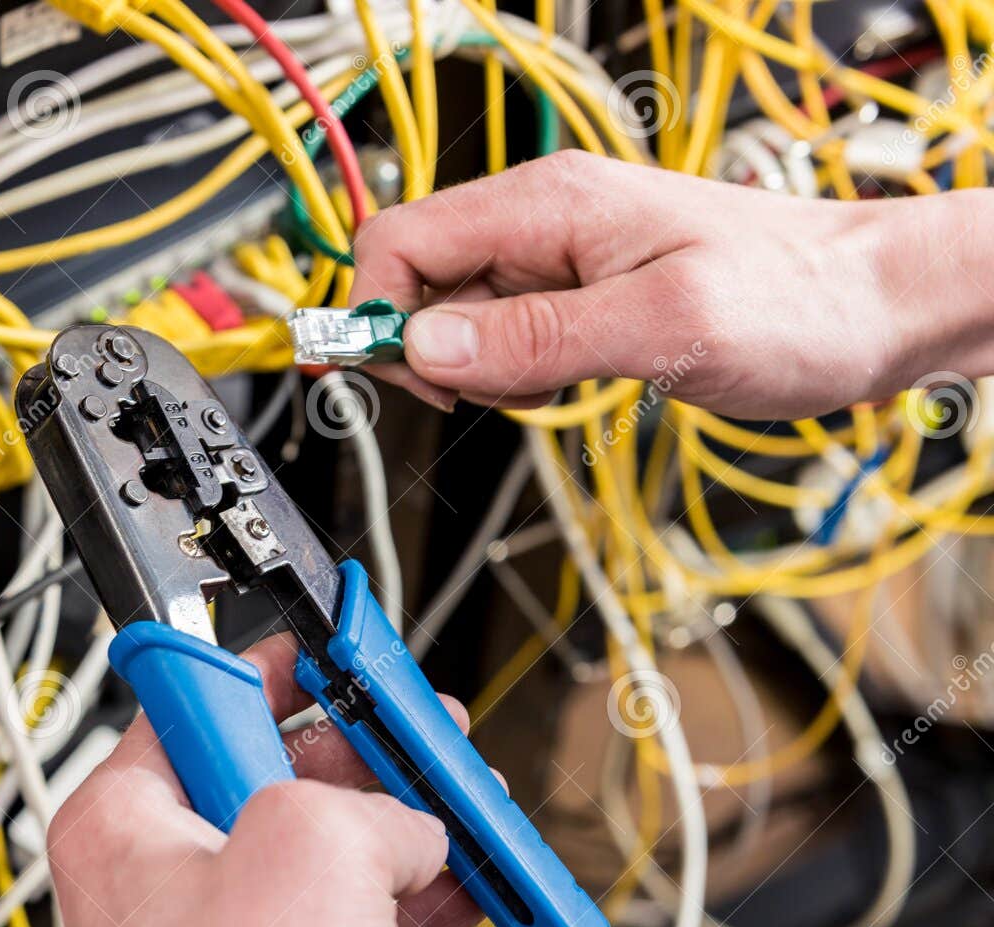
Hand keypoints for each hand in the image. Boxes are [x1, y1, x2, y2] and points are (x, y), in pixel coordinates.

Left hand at [45, 635, 481, 926]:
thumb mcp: (308, 844)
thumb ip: (366, 799)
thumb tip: (407, 821)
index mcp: (126, 820)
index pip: (195, 700)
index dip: (271, 664)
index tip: (325, 644)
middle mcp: (164, 882)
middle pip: (274, 778)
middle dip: (362, 753)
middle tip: (419, 730)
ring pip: (326, 859)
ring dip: (405, 828)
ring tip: (466, 801)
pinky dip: (416, 907)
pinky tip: (471, 884)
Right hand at [350, 151, 993, 418]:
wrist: (873, 309)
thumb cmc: (797, 302)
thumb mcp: (661, 328)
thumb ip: (534, 338)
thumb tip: (423, 341)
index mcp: (547, 206)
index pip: (399, 242)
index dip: (379, 314)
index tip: (398, 378)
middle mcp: (541, 224)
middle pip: (417, 282)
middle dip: (430, 352)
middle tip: (489, 395)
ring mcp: (556, 261)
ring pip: (456, 319)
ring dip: (479, 371)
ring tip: (556, 385)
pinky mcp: (575, 297)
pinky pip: (502, 339)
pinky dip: (514, 377)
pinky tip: (570, 383)